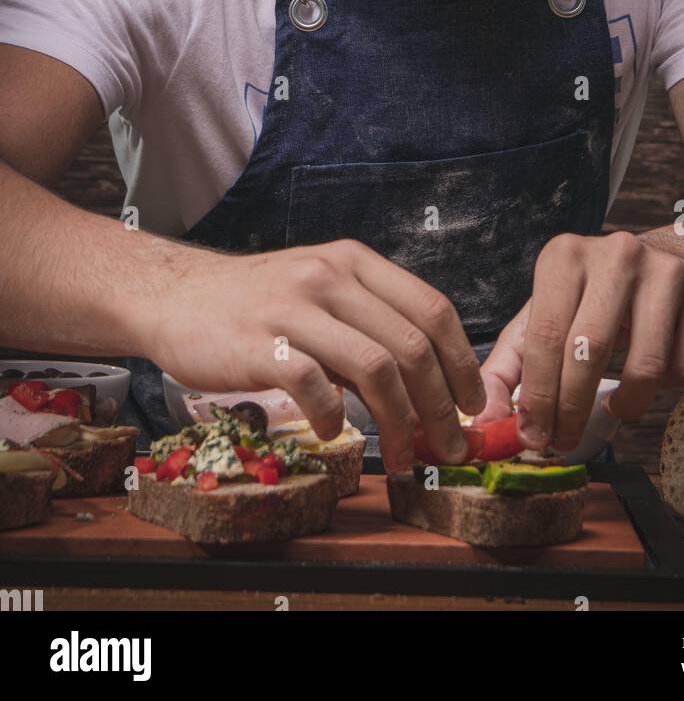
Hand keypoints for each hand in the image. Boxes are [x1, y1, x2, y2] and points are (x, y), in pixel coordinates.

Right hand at [143, 238, 486, 471]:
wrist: (175, 296)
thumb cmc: (257, 303)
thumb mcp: (320, 290)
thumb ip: (368, 322)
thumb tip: (429, 382)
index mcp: (354, 261)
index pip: (432, 308)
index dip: (462, 362)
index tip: (474, 404)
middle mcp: (329, 276)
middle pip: (412, 344)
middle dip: (442, 405)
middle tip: (450, 446)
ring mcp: (293, 307)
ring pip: (375, 367)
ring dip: (400, 423)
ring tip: (403, 456)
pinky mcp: (257, 344)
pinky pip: (315, 386)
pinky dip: (334, 419)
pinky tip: (332, 432)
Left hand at [472, 230, 683, 450]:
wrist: (659, 265)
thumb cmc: (587, 303)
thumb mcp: (539, 323)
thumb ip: (503, 373)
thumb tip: (480, 425)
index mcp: (563, 256)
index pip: (547, 336)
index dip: (539, 396)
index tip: (533, 437)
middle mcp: (614, 252)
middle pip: (590, 350)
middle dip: (573, 409)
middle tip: (565, 442)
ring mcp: (665, 268)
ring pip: (647, 364)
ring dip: (627, 405)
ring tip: (613, 407)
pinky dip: (668, 390)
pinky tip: (650, 379)